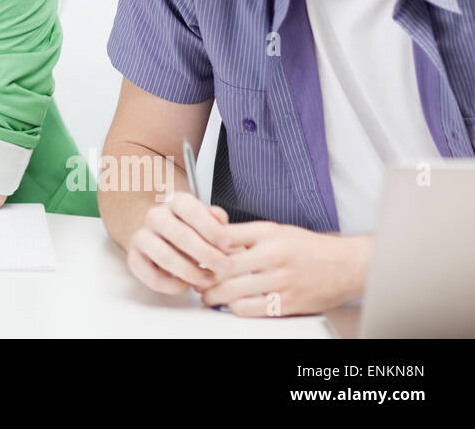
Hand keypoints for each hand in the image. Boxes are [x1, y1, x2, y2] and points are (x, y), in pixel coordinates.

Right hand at [127, 192, 235, 294]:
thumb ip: (215, 218)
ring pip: (164, 256)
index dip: (210, 227)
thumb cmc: (190, 228)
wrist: (159, 235)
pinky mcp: (134, 259)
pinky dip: (172, 285)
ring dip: (190, 271)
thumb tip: (220, 218)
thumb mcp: (205, 218)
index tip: (227, 244)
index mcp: (174, 202)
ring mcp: (141, 237)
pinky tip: (186, 286)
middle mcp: (155, 216)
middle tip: (225, 267)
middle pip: (179, 234)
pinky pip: (152, 277)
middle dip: (205, 253)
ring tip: (208, 279)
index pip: (189, 209)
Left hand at [200, 223, 371, 316]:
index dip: (201, 246)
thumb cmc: (309, 248)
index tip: (192, 253)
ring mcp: (280, 280)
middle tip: (195, 279)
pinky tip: (232, 305)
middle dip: (202, 275)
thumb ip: (245, 236)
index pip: (222, 236)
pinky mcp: (288, 302)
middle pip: (222, 266)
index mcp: (267, 233)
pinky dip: (235, 308)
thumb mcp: (276, 231)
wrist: (348, 265)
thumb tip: (212, 240)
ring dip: (213, 296)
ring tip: (208, 295)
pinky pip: (250, 309)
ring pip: (231, 291)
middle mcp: (273, 255)